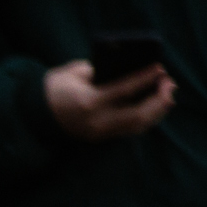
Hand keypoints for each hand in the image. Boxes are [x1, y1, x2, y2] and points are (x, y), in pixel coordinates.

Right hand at [44, 60, 175, 141]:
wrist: (36, 113)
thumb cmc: (56, 87)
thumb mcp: (75, 72)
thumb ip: (100, 71)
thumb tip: (129, 69)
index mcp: (88, 102)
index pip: (124, 90)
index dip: (145, 78)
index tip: (160, 68)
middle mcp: (97, 121)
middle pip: (137, 114)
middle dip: (158, 99)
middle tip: (169, 84)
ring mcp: (99, 133)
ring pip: (137, 125)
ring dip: (157, 111)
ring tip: (167, 95)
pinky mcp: (101, 137)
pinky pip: (130, 129)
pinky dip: (146, 117)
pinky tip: (155, 106)